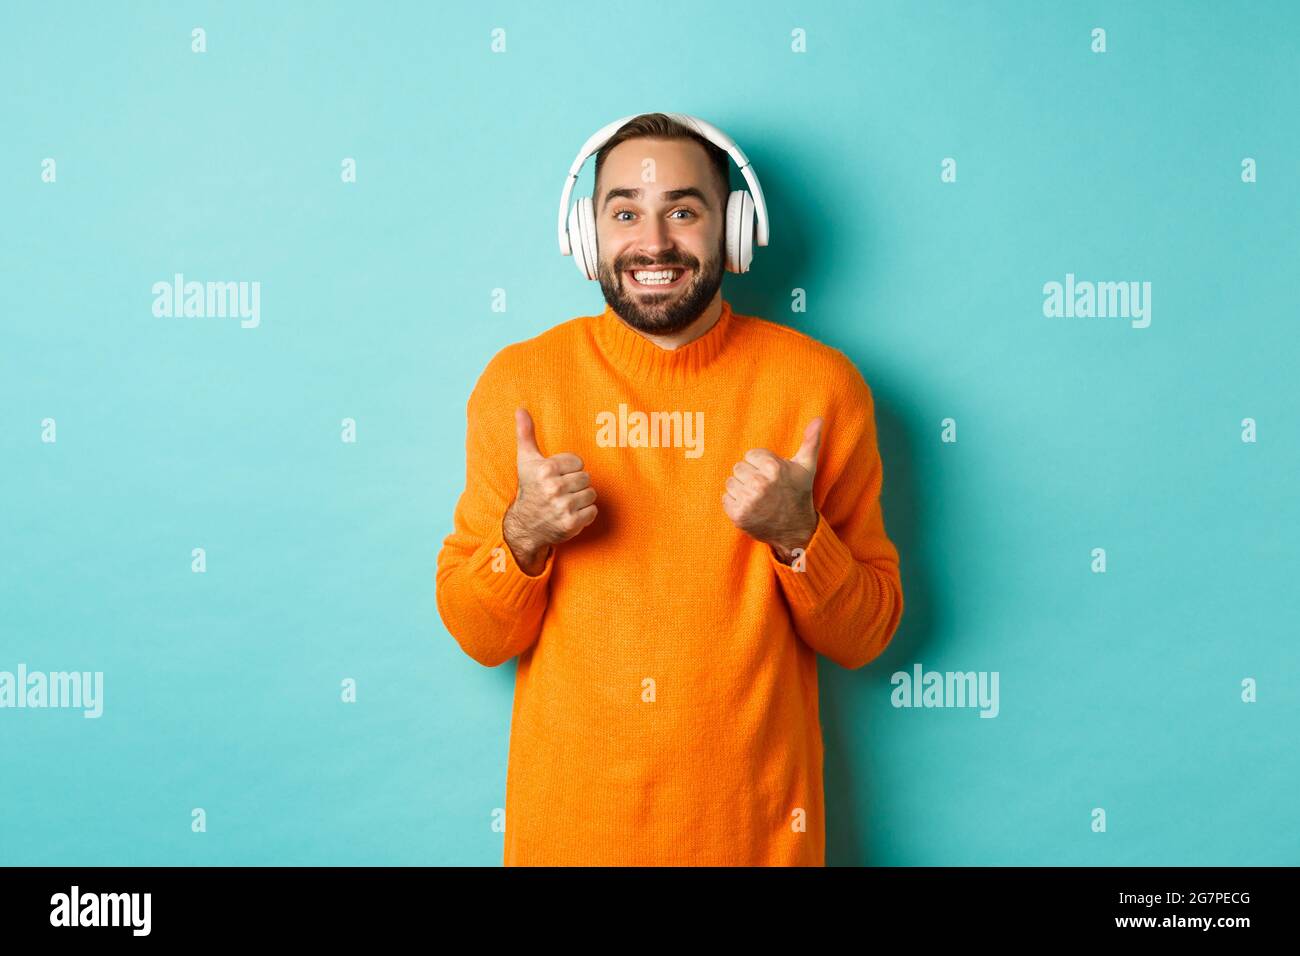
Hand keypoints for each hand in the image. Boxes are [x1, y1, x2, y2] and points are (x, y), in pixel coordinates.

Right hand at [503, 408, 597, 573]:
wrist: (525, 525)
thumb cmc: (529, 488)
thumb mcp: (526, 460)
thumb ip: (526, 433)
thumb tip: (521, 409)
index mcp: (545, 470)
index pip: (578, 462)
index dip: (570, 469)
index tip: (557, 477)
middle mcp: (553, 488)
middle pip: (585, 478)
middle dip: (576, 484)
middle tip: (561, 492)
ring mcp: (562, 507)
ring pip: (591, 494)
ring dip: (581, 499)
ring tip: (566, 502)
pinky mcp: (571, 523)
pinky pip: (592, 512)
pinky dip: (585, 514)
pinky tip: (570, 514)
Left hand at [722, 417, 821, 561]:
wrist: (795, 530)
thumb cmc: (798, 494)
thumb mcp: (806, 467)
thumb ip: (810, 441)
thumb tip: (819, 419)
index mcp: (774, 468)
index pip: (750, 455)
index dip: (760, 464)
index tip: (771, 476)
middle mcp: (760, 484)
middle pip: (739, 468)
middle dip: (750, 476)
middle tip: (764, 488)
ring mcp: (748, 500)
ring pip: (730, 482)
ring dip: (741, 489)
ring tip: (757, 497)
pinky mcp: (739, 515)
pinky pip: (725, 498)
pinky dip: (734, 503)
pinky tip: (750, 507)